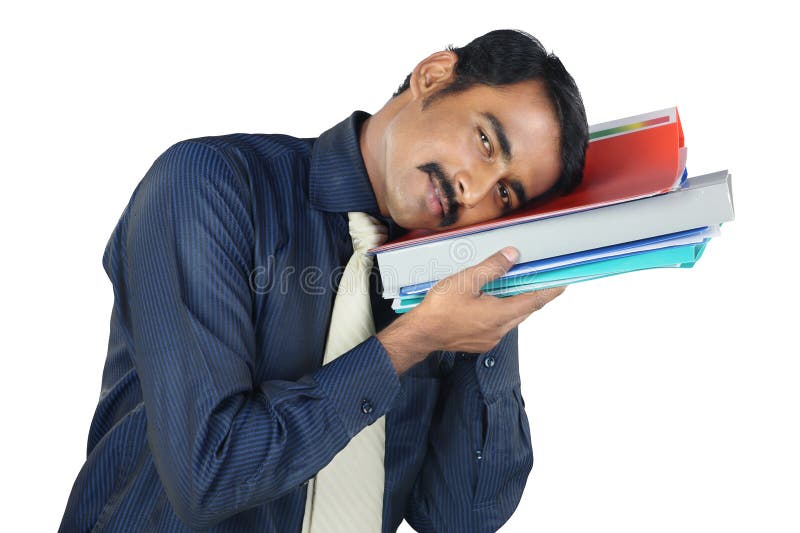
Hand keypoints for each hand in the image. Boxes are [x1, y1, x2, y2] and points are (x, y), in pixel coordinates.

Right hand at [377, 247, 565, 372]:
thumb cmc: (439, 309)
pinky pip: (498, 325)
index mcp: (500, 314)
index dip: (550, 290)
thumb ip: (492, 267)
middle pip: (525, 310)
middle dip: (534, 295)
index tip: (563, 282)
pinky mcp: (480, 342)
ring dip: (516, 303)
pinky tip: (491, 302)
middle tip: (540, 279)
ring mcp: (490, 339)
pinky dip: (501, 312)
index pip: (535, 301)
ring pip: (512, 318)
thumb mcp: (466, 280)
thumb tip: (512, 256)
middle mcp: (499, 330)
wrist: (420, 334)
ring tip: (513, 287)